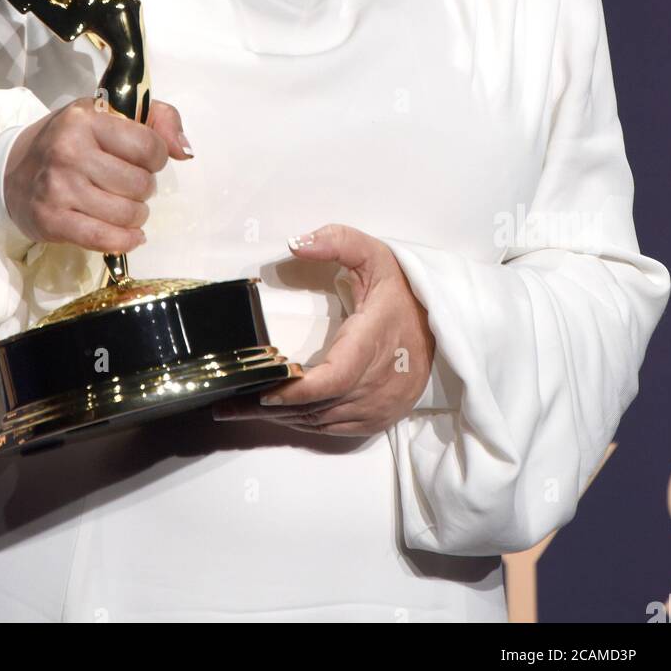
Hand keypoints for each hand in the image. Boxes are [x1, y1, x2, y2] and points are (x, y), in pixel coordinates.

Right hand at [3, 96, 192, 255]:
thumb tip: (185, 151)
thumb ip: (159, 120)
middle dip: (144, 188)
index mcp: (87, 118)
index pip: (149, 147)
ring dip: (135, 215)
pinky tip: (129, 235)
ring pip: (128, 214)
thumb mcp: (111, 114)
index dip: (156, 158)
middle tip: (127, 184)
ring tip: (122, 204)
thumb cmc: (70, 140)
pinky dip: (125, 241)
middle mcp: (70, 150)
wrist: (12, 169)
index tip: (143, 160)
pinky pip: (105, 239)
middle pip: (141, 185)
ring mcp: (58, 187)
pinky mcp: (51, 220)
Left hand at [212, 223, 435, 435]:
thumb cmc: (400, 288)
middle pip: (318, 406)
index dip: (296, 391)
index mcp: (373, 340)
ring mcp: (382, 403)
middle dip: (270, 408)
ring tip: (242, 409)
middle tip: (227, 404)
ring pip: (323, 421)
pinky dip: (307, 422)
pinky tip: (280, 414)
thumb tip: (295, 243)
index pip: (333, 378)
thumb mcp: (372, 253)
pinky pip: (337, 428)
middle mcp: (379, 380)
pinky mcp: (382, 416)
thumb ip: (336, 241)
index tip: (262, 391)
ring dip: (284, 418)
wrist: (443, 321)